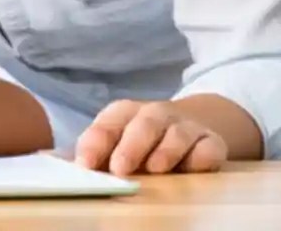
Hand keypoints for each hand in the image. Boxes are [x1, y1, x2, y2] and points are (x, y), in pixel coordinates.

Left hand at [75, 100, 227, 175]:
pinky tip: (193, 167)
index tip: (84, 165)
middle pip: (144, 125)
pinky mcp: (212, 142)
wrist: (192, 122)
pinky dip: (202, 157)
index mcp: (125, 112)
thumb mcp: (116, 139)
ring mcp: (186, 127)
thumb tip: (69, 165)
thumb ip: (95, 151)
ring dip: (166, 151)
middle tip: (120, 168)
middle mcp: (156, 114)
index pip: (108, 124)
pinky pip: (209, 147)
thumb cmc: (142, 137)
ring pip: (178, 133)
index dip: (95, 144)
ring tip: (155, 168)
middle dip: (130, 147)